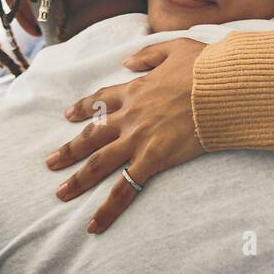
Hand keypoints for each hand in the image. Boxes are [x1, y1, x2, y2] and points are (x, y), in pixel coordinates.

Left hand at [45, 38, 205, 232]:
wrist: (222, 87)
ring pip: (99, 163)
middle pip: (92, 136)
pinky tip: (95, 224)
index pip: (101, 100)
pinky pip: (126, 188)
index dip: (83, 108)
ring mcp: (139, 139)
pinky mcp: (154, 158)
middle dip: (69, 150)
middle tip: (50, 163)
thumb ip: (148, 54)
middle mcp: (130, 116)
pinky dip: (109, 208)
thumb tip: (127, 61)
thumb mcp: (174, 48)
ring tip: (60, 194)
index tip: (69, 115)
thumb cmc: (204, 67)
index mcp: (135, 90)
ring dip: (78, 180)